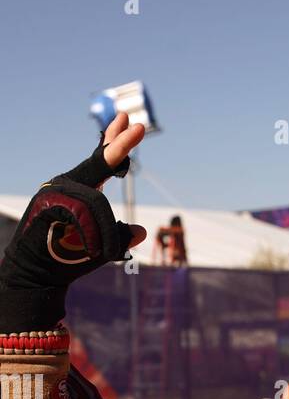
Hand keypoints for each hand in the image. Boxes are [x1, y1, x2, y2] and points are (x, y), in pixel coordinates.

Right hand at [0, 113, 147, 332]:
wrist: (36, 277)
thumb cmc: (66, 261)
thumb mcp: (103, 247)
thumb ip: (117, 236)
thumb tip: (142, 231)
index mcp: (77, 190)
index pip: (99, 162)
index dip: (113, 142)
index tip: (125, 120)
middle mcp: (65, 185)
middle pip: (98, 164)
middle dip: (119, 147)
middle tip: (138, 127)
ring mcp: (55, 192)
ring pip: (96, 202)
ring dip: (106, 233)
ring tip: (102, 253)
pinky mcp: (49, 203)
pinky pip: (85, 213)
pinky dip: (95, 235)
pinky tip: (92, 249)